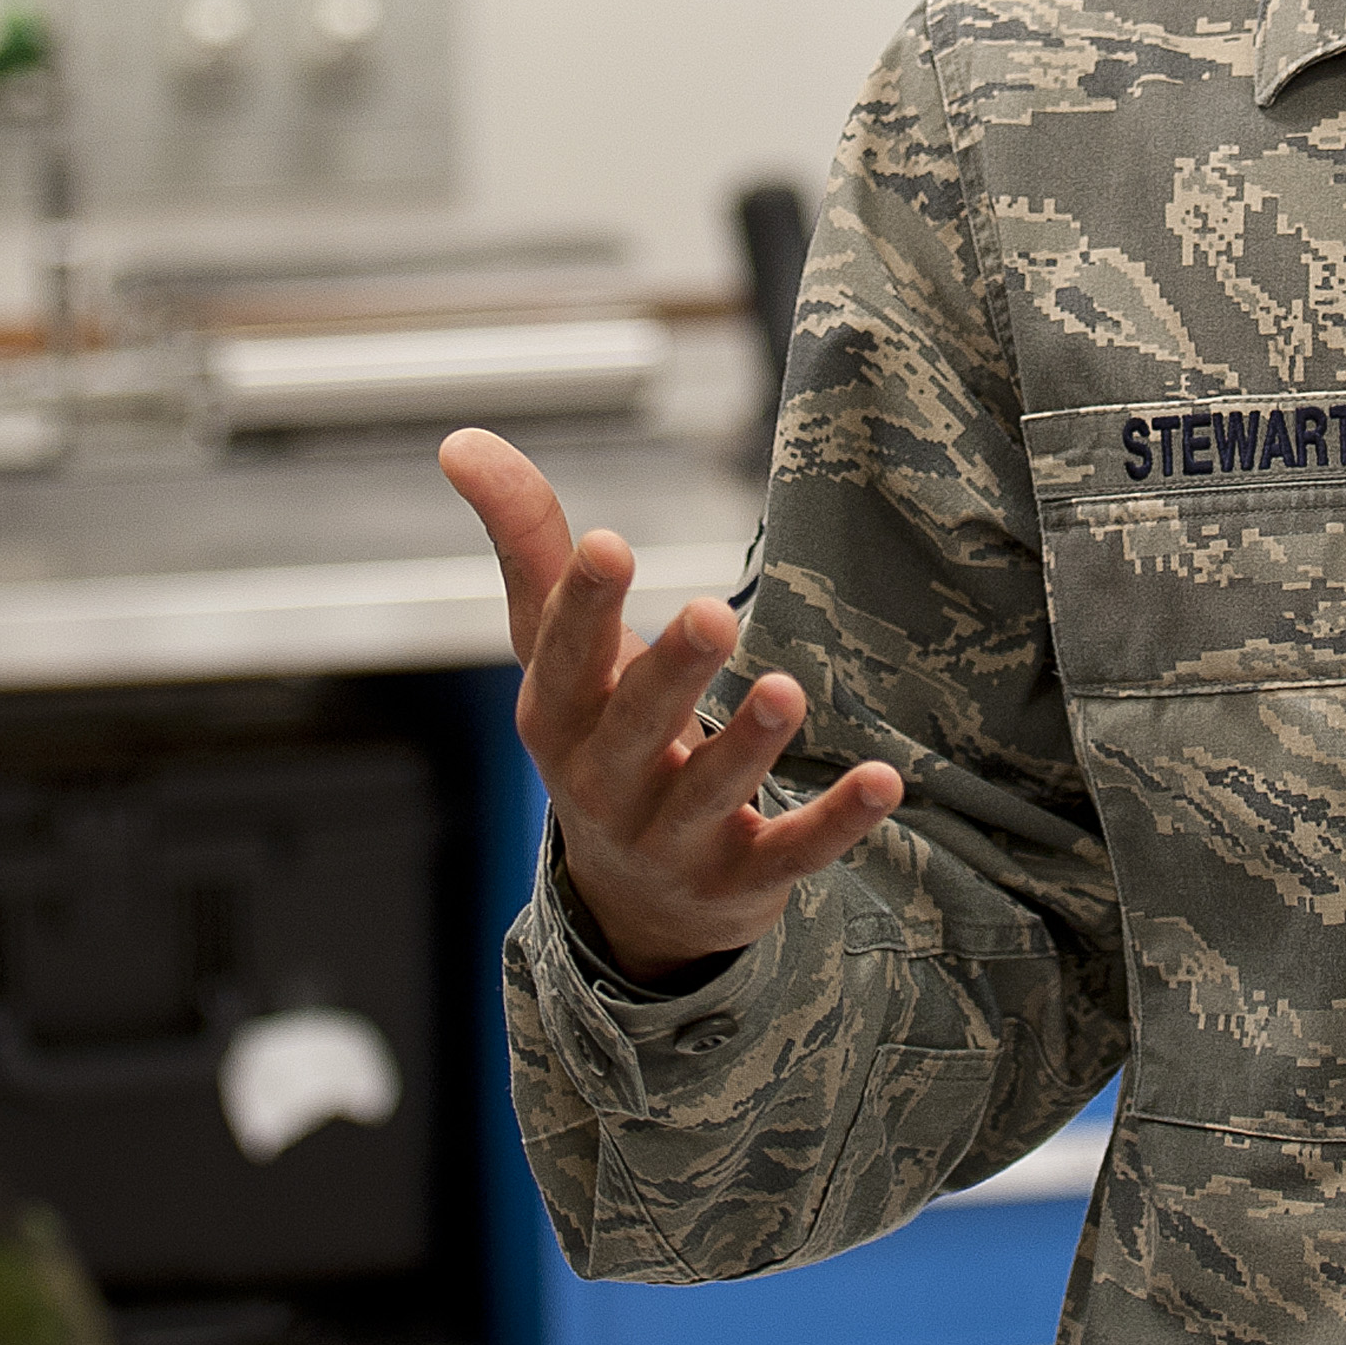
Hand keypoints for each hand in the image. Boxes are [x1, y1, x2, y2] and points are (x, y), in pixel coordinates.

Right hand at [440, 426, 901, 984]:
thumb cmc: (598, 735)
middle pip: (633, 728)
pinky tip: (885, 781)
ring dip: (747, 745)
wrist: (635, 905)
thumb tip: (460, 440)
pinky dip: (836, 822)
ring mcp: (674, 842)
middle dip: (670, 673)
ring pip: (708, 793)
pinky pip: (790, 855)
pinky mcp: (743, 883)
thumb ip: (526, 544)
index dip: (584, 605)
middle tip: (711, 612)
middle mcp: (606, 784)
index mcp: (559, 718)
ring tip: (785, 689)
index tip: (609, 543)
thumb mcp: (557, 652)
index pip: (565, 656)